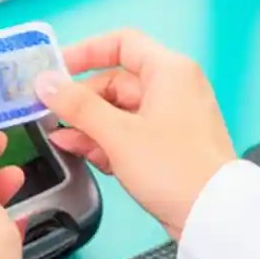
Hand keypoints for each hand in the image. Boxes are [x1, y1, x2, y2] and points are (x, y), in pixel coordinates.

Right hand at [36, 29, 236, 239]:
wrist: (212, 215)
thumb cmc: (176, 169)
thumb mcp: (118, 134)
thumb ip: (78, 106)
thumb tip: (47, 83)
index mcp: (169, 71)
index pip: (122, 43)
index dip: (85, 52)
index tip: (56, 69)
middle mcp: (172, 88)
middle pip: (115, 81)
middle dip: (81, 99)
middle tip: (49, 113)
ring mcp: (171, 118)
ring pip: (119, 110)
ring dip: (88, 123)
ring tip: (60, 137)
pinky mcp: (167, 145)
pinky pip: (129, 133)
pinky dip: (106, 140)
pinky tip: (81, 150)